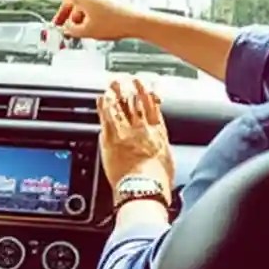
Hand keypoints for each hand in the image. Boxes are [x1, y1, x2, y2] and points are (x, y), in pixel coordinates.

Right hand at [44, 0, 140, 40]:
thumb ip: (74, 31)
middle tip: (58, 25)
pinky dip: (86, 19)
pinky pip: (91, 11)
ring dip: (76, 19)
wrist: (138, 22)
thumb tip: (68, 29)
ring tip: (78, 33)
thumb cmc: (115, 24)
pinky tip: (90, 31)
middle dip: (64, 14)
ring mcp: (100, 0)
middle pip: (71, 2)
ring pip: (82, 8)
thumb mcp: (88, 31)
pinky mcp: (107, 6)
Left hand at [97, 76, 173, 190]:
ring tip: (113, 84)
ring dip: (116, 91)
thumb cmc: (158, 180)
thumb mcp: (167, 158)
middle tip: (125, 80)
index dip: (148, 91)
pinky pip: (105, 116)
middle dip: (130, 87)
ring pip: (120, 104)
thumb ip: (160, 146)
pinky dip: (103, 105)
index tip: (144, 85)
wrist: (144, 189)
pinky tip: (101, 98)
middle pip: (135, 99)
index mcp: (158, 130)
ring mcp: (124, 130)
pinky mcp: (109, 138)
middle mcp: (141, 126)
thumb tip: (158, 146)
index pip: (153, 104)